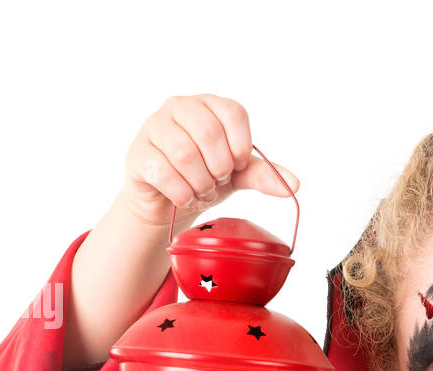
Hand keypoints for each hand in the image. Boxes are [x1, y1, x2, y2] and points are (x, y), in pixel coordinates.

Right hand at [119, 94, 299, 226]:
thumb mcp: (237, 175)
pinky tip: (185, 196)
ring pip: (185, 155)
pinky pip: (164, 173)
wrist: (166, 204)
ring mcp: (155, 127)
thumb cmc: (203, 178)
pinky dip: (182, 193)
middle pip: (209, 133)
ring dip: (201, 183)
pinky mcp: (138, 153)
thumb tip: (293, 183)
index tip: (236, 166)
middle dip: (220, 168)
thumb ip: (263, 175)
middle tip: (217, 181)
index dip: (240, 146)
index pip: (234, 113)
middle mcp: (180, 107)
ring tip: (202, 190)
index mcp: (209, 105)